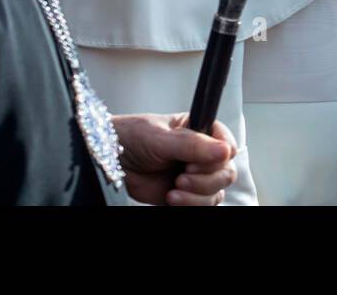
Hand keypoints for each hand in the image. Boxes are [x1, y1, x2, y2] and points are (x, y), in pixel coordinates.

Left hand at [112, 113, 237, 205]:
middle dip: (207, 180)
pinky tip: (170, 198)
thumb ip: (192, 144)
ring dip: (197, 196)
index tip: (197, 163)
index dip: (220, 157)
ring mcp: (195, 176)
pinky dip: (190, 205)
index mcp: (200, 130)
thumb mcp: (160, 137)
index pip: (227, 145)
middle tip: (183, 177)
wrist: (110, 159)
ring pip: (215, 193)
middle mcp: (201, 153)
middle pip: (225, 172)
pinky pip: (201, 206)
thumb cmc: (131, 137)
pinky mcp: (185, 195)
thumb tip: (224, 150)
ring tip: (173, 190)